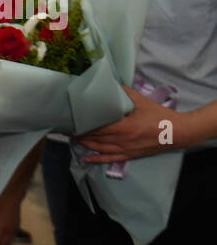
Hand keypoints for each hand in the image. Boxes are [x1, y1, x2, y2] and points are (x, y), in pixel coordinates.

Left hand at [75, 86, 191, 162]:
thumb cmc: (160, 116)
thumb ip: (125, 93)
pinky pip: (109, 159)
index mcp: (124, 126)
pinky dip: (96, 159)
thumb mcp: (142, 102)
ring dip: (85, 144)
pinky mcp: (129, 156)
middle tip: (68, 129)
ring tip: (74, 139)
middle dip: (81, 133)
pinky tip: (85, 158)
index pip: (98, 126)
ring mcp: (125, 149)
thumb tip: (111, 85)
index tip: (73, 120)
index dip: (84, 124)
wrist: (177, 133)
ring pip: (99, 148)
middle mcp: (122, 140)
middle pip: (96, 137)